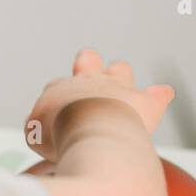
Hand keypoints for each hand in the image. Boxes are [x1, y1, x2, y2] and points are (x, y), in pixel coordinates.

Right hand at [26, 49, 173, 161]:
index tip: (58, 117)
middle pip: (86, 61)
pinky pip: (158, 95)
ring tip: (123, 92)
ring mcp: (117, 88)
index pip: (56, 87)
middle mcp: (88, 83)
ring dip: (121, 76)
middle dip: (87, 65)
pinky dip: (159, 96)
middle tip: (87, 76)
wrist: (90, 130)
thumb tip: (39, 132)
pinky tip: (161, 96)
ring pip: (120, 69)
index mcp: (60, 90)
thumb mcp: (34, 133)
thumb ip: (37, 128)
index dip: (58, 98)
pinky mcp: (144, 102)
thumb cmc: (62, 135)